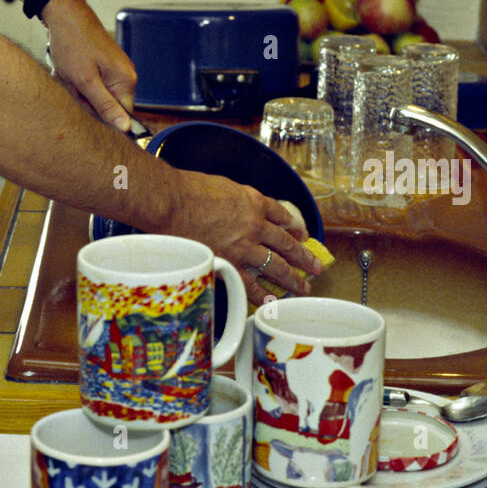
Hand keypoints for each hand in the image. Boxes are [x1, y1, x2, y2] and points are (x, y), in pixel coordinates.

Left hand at [42, 0, 136, 131]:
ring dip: (77, 89)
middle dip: (84, 99)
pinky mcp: (104, 65)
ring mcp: (115, 70)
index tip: (83, 98)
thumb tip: (126, 129)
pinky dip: (76, 80)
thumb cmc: (73, 45)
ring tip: (69, 71)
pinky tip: (69, 67)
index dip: (97, 113)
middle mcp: (126, 76)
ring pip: (94, 95)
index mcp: (126, 82)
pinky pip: (90, 84)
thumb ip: (105, 106)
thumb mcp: (85, 81)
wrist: (65, 15)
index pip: (120, 118)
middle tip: (73, 81)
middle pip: (106, 107)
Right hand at [165, 170, 322, 307]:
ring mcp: (243, 246)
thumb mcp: (221, 186)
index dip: (294, 227)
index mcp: (253, 201)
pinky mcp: (228, 263)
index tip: (301, 234)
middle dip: (303, 257)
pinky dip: (260, 294)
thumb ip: (235, 200)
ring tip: (303, 287)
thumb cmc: (188, 189)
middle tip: (315, 267)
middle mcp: (254, 224)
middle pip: (286, 243)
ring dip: (291, 279)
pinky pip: (250, 283)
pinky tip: (270, 301)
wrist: (170, 201)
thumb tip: (235, 209)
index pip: (282, 216)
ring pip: (275, 266)